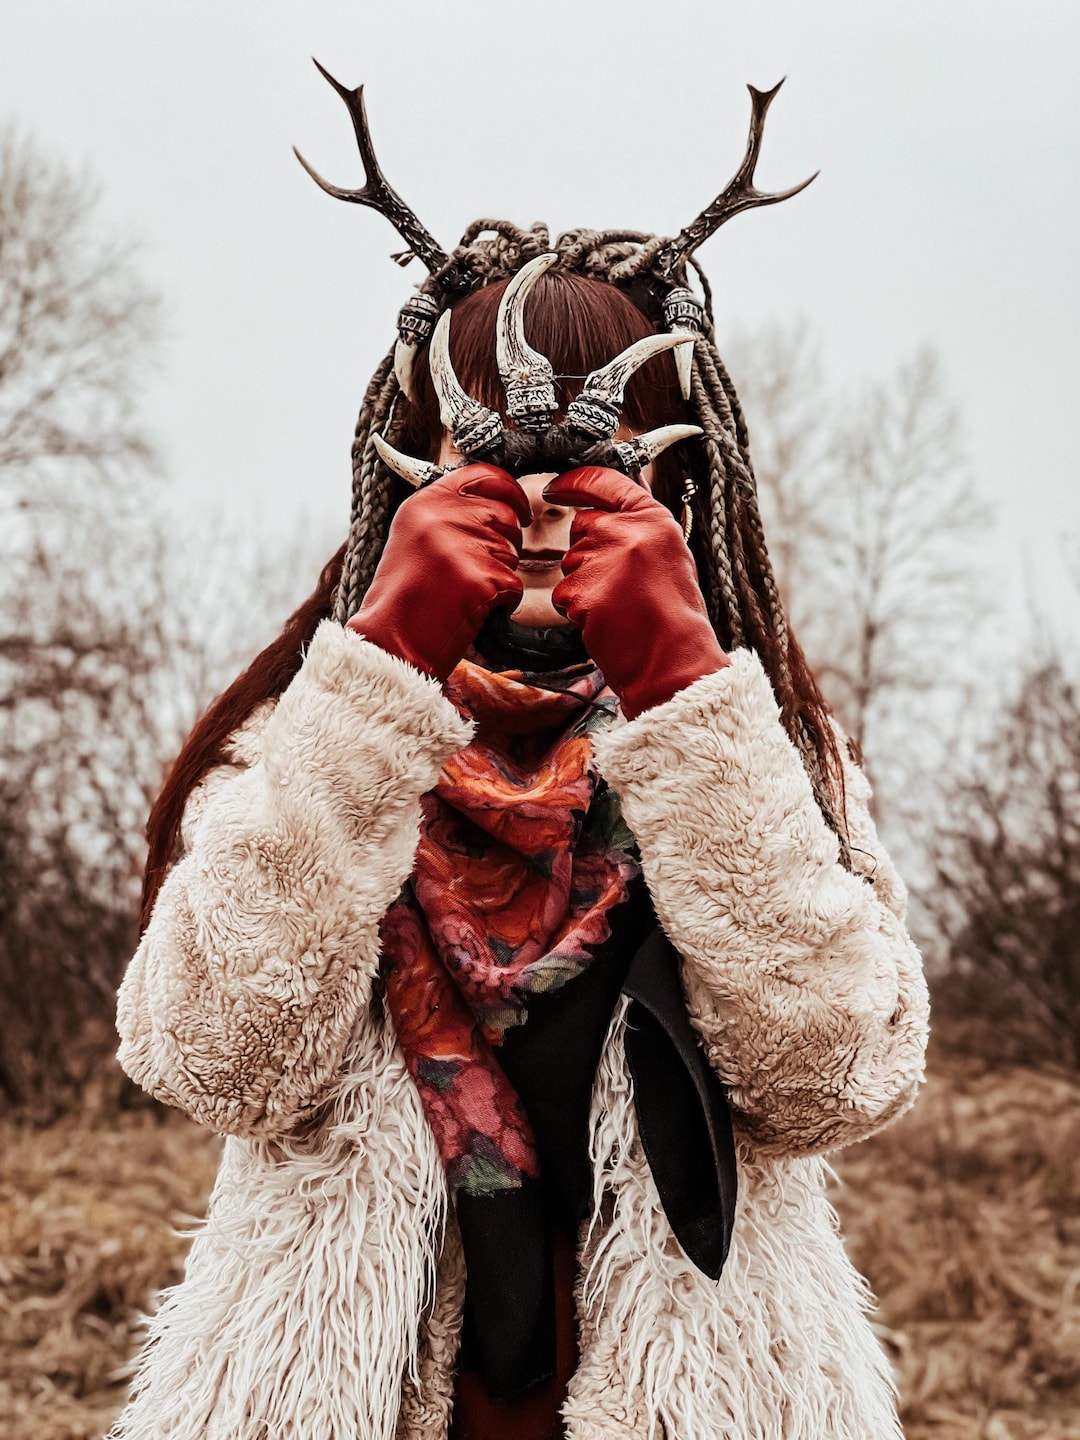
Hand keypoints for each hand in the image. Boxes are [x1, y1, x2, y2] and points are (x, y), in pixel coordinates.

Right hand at [348, 464, 530, 680]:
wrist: (391, 643)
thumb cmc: (405, 599)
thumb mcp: (415, 539)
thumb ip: (449, 515)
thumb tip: (497, 504)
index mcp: (424, 503)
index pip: (483, 475)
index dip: (509, 491)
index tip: (519, 511)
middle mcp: (440, 517)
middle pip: (505, 516)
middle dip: (505, 544)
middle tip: (476, 571)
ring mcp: (459, 546)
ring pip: (511, 552)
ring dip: (500, 575)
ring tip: (464, 592)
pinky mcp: (478, 578)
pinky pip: (514, 584)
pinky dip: (503, 601)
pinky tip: (472, 608)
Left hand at [542, 466, 729, 719]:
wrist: (672, 659)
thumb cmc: (674, 614)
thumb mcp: (668, 555)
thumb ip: (640, 527)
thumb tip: (612, 505)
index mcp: (653, 519)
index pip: (605, 481)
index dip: (574, 481)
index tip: (557, 487)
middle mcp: (627, 532)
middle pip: (583, 526)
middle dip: (590, 551)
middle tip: (618, 583)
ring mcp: (602, 560)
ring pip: (571, 562)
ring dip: (585, 583)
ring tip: (618, 605)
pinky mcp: (582, 590)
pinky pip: (564, 593)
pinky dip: (577, 608)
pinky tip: (605, 619)